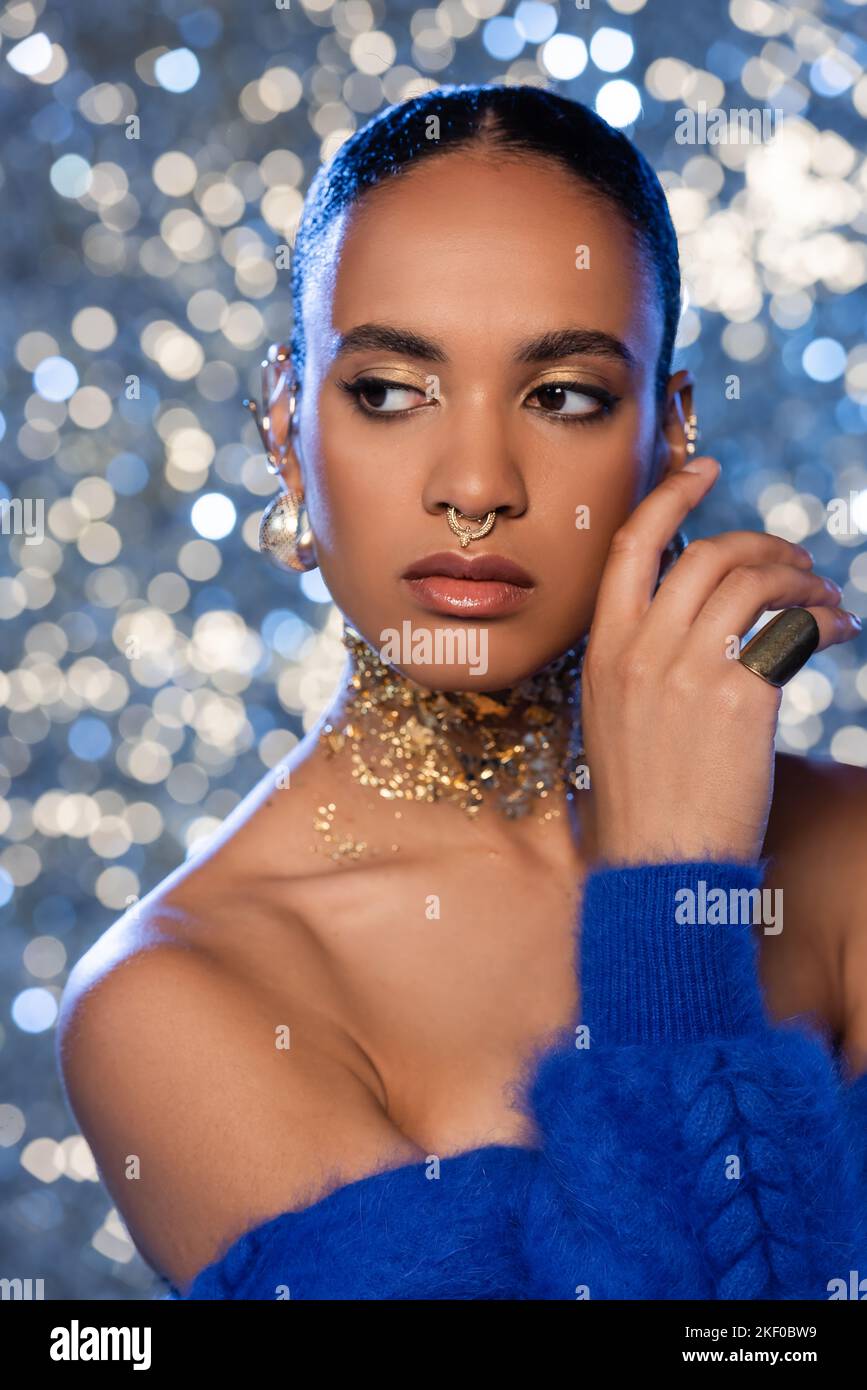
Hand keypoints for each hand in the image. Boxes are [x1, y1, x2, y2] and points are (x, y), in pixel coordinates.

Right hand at [580, 455, 860, 866]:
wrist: (659, 865)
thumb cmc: (643, 800)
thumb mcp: (615, 717)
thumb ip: (640, 659)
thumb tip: (690, 617)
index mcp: (603, 649)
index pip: (632, 545)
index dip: (672, 496)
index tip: (706, 470)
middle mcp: (639, 649)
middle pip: (708, 554)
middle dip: (763, 544)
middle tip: (796, 561)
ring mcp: (686, 670)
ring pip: (754, 583)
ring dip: (802, 580)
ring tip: (826, 600)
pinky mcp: (738, 697)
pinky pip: (791, 629)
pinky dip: (825, 619)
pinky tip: (839, 632)